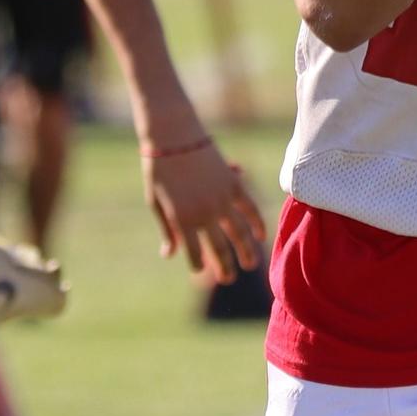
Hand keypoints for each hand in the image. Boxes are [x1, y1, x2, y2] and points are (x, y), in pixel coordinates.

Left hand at [142, 141, 267, 283]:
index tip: (200, 270)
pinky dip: (257, 223)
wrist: (174, 135)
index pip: (194, 254)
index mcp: (182, 220)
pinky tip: (260, 236)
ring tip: (250, 266)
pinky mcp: (233, 185)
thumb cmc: (159, 169)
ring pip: (239, 233)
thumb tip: (169, 255)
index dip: (197, 265)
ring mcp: (221, 200)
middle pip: (219, 249)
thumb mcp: (156, 202)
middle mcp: (204, 214)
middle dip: (224, 267)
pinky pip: (250, 208)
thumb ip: (167, 229)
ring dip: (246, 251)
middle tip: (228, 280)